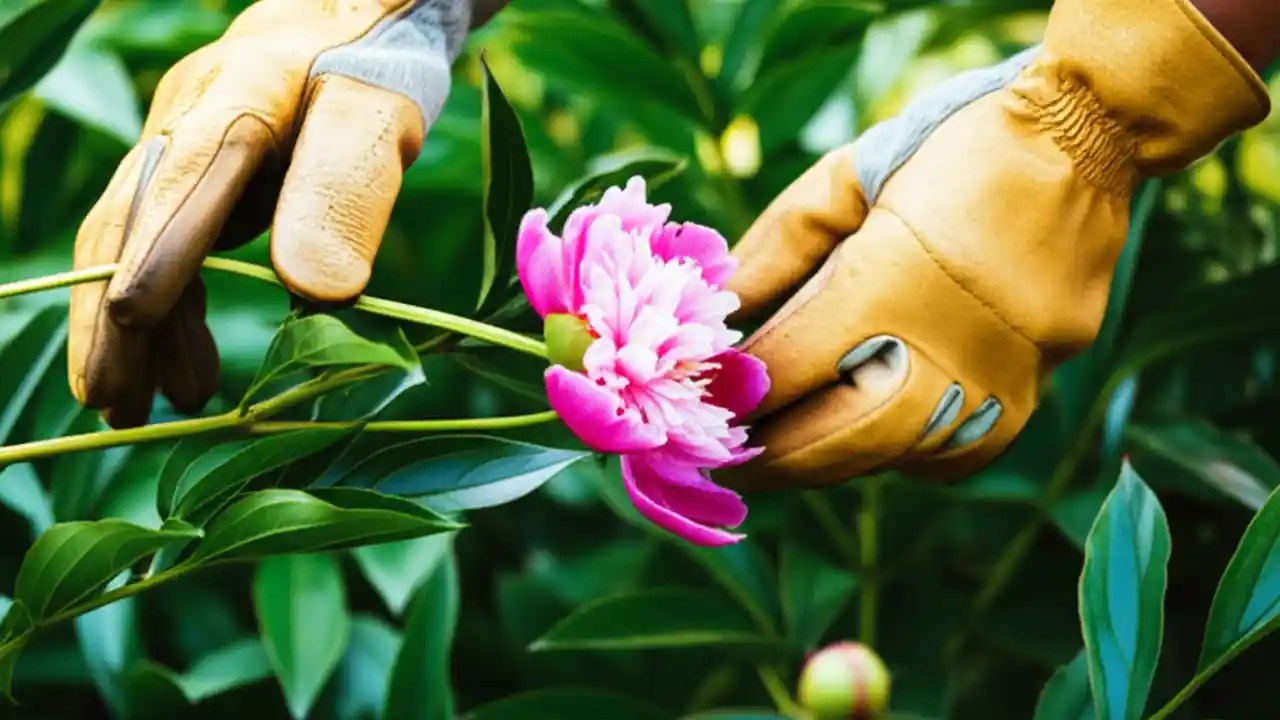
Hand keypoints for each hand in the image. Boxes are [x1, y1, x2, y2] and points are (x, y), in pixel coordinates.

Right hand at [68, 0, 477, 427]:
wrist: (348, 26)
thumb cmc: (371, 67)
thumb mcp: (375, 119)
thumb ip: (345, 191)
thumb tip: (317, 293)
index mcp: (237, 98)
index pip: (185, 178)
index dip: (158, 250)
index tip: (133, 320)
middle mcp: (185, 122)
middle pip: (130, 222)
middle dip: (113, 317)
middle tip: (110, 403)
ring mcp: (178, 151)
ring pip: (132, 246)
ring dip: (134, 333)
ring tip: (140, 411)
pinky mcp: (189, 181)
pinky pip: (161, 252)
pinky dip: (168, 317)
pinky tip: (186, 375)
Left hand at [721, 0, 1269, 489]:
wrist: (1082, 138)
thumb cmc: (949, 148)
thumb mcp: (844, 180)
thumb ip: (777, 250)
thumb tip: (721, 312)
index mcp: (888, 281)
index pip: (789, 367)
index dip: (740, 392)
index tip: (708, 400)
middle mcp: (946, 345)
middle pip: (838, 438)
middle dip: (775, 456)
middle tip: (735, 460)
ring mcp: (998, 379)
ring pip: (896, 457)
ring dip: (835, 461)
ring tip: (792, 451)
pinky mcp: (1034, 390)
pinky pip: (957, 457)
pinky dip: (905, 457)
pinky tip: (877, 435)